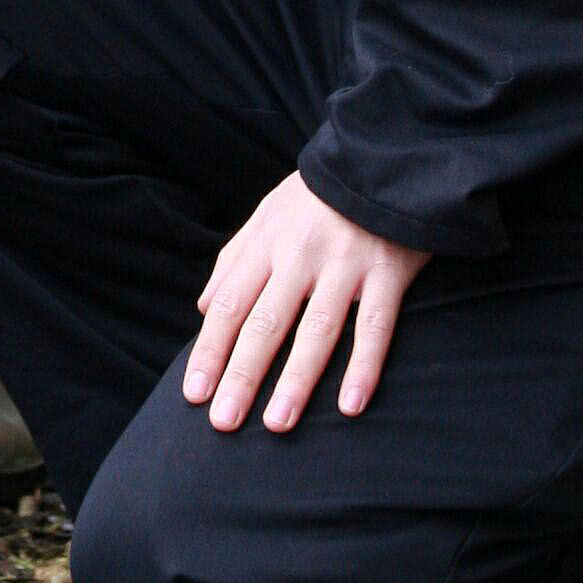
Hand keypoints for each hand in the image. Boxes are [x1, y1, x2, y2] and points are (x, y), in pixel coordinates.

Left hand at [183, 173, 427, 434]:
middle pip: (264, 323)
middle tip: (223, 423)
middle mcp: (299, 256)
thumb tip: (205, 308)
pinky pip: (375, 327)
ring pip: (316, 330)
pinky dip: (363, 367)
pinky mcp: (387, 272)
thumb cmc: (318, 196)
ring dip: (296, 381)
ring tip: (277, 424)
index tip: (195, 393)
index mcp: (266, 244)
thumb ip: (234, 259)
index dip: (210, 350)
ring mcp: (344, 265)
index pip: (229, 305)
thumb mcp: (267, 213)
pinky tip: (350, 406)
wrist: (382, 159)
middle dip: (241, 375)